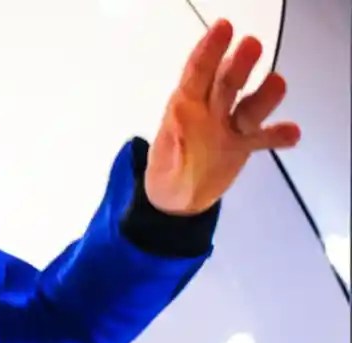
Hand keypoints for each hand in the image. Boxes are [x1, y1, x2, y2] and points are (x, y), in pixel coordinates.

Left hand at [145, 18, 300, 215]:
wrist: (175, 201)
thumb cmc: (165, 174)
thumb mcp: (163, 165)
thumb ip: (176, 146)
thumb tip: (182, 123)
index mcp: (184, 108)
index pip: (197, 74)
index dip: (209, 51)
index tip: (222, 28)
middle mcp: (210, 112)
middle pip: (227, 84)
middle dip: (240, 64)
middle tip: (251, 44)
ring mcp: (230, 127)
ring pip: (249, 106)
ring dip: (263, 95)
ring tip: (278, 82)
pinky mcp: (244, 145)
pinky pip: (264, 137)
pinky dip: (278, 135)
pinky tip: (292, 133)